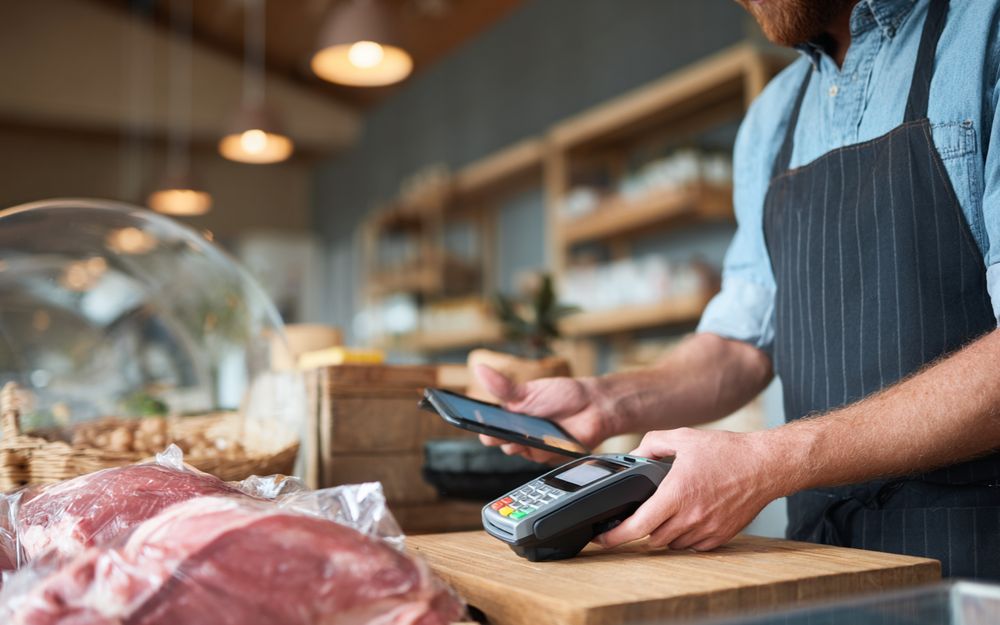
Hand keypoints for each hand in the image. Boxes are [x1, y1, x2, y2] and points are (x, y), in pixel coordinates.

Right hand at [473, 364, 611, 463]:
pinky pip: (538, 458)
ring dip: (518, 442)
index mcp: (509, 417)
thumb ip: (503, 386)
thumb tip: (479, 369)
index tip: (473, 418)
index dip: (477, 423)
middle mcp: (517, 434)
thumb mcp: (530, 390)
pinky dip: (539, 448)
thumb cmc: (562, 395)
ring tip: (526, 431)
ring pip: (515, 451)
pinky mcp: (548, 456)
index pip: (484, 424)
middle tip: (500, 427)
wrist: (595, 406)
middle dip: (496, 435)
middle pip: (496, 441)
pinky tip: (546, 439)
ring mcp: (532, 447)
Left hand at [596, 428, 784, 550]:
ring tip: (668, 512)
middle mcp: (690, 516)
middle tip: (641, 514)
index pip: (638, 525)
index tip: (601, 538)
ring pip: (671, 543)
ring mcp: (706, 529)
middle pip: (651, 537)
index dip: (615, 535)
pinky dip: (684, 536)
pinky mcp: (720, 537)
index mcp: (676, 494)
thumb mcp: (684, 437)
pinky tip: (688, 518)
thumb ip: (653, 443)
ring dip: (663, 533)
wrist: (764, 466)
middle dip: (641, 528)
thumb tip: (635, 454)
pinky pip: (692, 546)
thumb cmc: (727, 452)